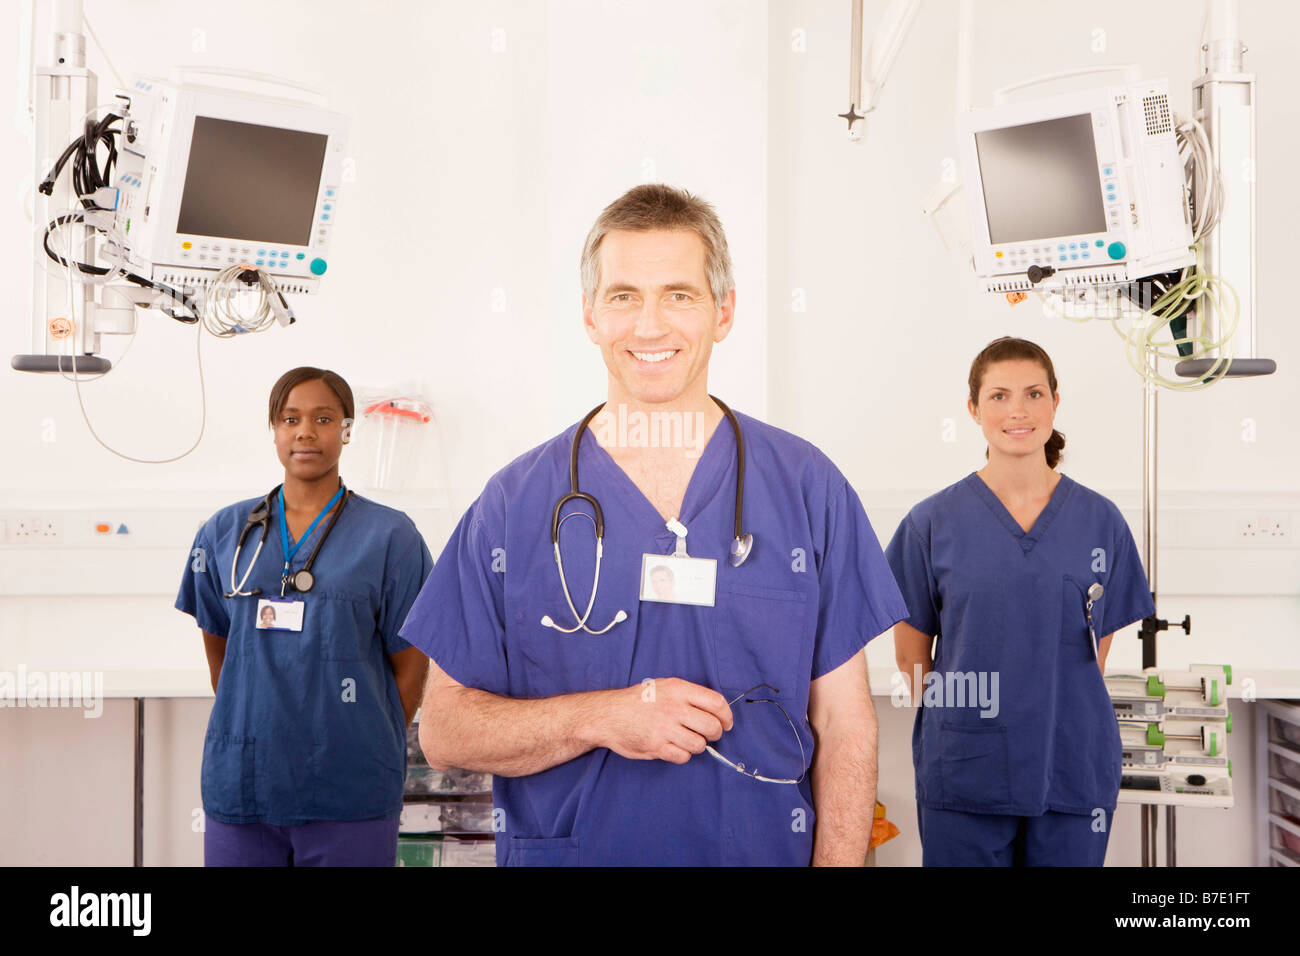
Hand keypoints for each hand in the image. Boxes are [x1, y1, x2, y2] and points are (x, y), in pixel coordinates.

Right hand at [596, 678, 733, 764]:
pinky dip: (682, 755)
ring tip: (687, 740)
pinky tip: (674, 747)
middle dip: (715, 733)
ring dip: (697, 745)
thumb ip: (689, 695)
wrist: (609, 714)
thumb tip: (717, 710)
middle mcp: (673, 707)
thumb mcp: (664, 686)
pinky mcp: (656, 746)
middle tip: (709, 734)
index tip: (726, 723)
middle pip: (712, 726)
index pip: (716, 703)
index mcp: (678, 689)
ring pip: (699, 744)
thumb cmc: (639, 701)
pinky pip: (683, 756)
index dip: (726, 716)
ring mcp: (664, 728)